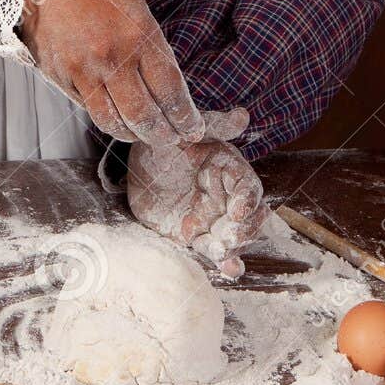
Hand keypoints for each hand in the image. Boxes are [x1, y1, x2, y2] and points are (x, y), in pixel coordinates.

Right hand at [17, 0, 204, 147]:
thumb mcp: (135, 8)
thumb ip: (149, 47)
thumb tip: (162, 88)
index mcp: (139, 35)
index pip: (170, 92)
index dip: (185, 118)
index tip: (192, 128)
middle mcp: (112, 57)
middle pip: (144, 116)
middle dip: (164, 135)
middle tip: (172, 139)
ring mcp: (83, 70)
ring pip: (113, 122)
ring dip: (133, 134)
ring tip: (143, 133)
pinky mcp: (59, 77)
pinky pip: (87, 108)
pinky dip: (104, 116)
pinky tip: (114, 114)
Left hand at [125, 106, 266, 278]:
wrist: (135, 160)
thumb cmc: (164, 138)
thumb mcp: (183, 129)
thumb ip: (213, 125)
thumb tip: (243, 115)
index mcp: (229, 169)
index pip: (248, 187)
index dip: (248, 200)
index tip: (238, 211)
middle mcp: (226, 196)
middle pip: (249, 218)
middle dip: (245, 230)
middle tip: (229, 236)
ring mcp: (213, 217)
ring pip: (235, 237)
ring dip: (235, 248)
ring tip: (223, 253)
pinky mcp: (196, 234)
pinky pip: (215, 250)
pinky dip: (226, 262)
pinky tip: (230, 269)